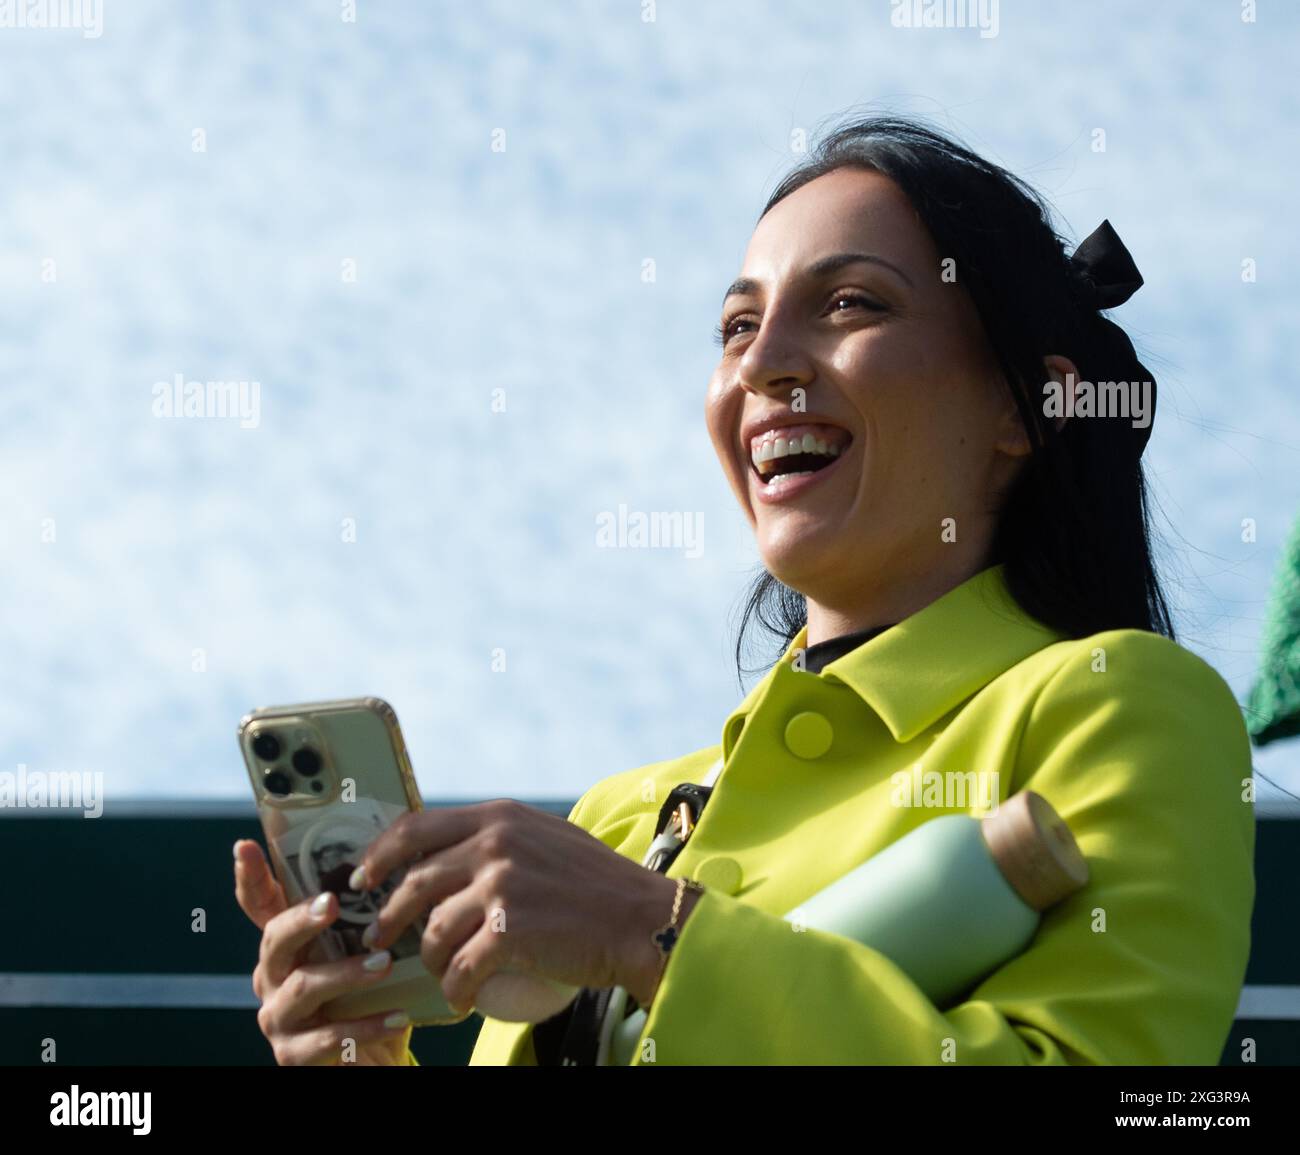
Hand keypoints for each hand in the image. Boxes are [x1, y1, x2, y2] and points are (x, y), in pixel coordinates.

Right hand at [233, 839, 414, 1065]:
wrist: (373, 1059)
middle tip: (332, 903)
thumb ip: (366, 916)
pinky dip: (366, 1026)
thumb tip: (399, 858)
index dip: (249, 877)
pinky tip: (399, 1016)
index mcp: (287, 944)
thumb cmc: (370, 994)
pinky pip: (327, 1039)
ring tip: (384, 962)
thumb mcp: (365, 949)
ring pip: (302, 987)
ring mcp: (277, 1017)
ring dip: (345, 972)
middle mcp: (272, 976)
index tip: (244, 845)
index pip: (259, 905)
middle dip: (301, 919)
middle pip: (274, 939)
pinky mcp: (292, 1055)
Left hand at [349, 799, 695, 1012]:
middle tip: (384, 940)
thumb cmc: (596, 884)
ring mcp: (501, 886)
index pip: (415, 827)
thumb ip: (497, 839)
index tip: (363, 878)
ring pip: (433, 931)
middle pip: (413, 883)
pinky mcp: (510, 931)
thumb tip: (444, 853)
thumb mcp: (543, 837)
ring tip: (442, 973)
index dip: (378, 855)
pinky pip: (460, 968)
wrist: (641, 919)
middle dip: (389, 918)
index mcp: (499, 817)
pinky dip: (455, 991)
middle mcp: (495, 844)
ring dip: (429, 961)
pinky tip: (462, 999)